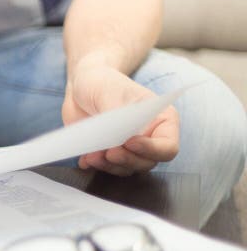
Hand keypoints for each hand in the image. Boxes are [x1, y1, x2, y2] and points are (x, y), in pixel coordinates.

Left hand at [62, 60, 178, 176]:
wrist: (82, 86)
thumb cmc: (104, 83)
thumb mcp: (110, 92)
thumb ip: (117, 115)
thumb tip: (117, 137)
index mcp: (160, 120)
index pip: (167, 147)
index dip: (151, 150)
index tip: (129, 142)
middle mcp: (148, 138)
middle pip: (146, 162)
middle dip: (126, 160)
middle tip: (109, 153)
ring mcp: (128, 148)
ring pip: (126, 168)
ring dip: (109, 166)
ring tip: (92, 155)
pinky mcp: (108, 153)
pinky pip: (106, 168)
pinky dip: (96, 166)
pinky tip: (86, 159)